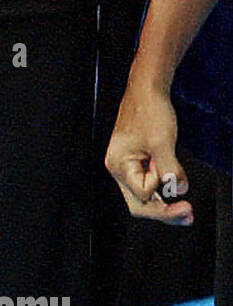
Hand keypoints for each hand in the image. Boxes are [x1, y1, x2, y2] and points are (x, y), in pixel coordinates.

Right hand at [105, 75, 192, 223]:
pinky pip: (148, 182)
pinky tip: (175, 188)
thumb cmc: (148, 111)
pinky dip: (164, 187)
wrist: (147, 90)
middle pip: (139, 203)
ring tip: (184, 210)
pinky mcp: (137, 160)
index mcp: (119, 165)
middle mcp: (119, 168)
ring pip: (144, 195)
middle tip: (186, 215)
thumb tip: (178, 189)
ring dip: (165, 202)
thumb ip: (170, 169)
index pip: (142, 194)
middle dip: (164, 212)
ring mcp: (128, 165)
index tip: (183, 196)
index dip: (163, 195)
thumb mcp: (162, 141)